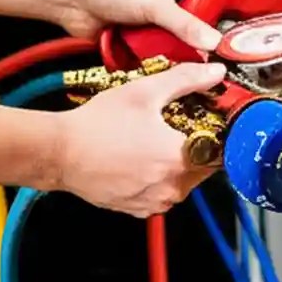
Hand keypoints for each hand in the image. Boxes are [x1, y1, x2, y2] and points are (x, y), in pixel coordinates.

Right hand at [49, 62, 226, 217]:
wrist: (60, 153)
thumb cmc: (97, 125)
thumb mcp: (144, 92)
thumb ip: (186, 80)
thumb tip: (214, 71)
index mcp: (180, 159)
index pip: (221, 153)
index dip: (218, 136)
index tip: (209, 123)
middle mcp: (172, 187)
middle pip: (203, 168)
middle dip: (196, 148)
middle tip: (177, 127)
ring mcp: (155, 202)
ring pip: (182, 182)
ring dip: (176, 165)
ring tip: (154, 142)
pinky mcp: (140, 210)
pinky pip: (161, 194)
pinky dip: (157, 179)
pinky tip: (140, 159)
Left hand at [59, 0, 222, 50]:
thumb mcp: (157, 4)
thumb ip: (187, 25)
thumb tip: (212, 42)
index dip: (233, 3)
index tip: (245, 25)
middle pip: (201, 18)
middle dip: (207, 35)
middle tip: (221, 52)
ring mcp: (155, 14)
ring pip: (181, 36)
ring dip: (182, 49)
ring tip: (195, 62)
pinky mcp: (141, 32)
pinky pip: (160, 49)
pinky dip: (162, 56)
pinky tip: (168, 64)